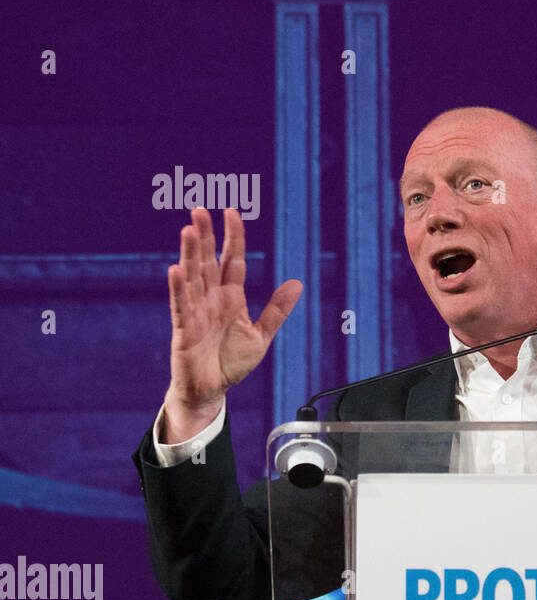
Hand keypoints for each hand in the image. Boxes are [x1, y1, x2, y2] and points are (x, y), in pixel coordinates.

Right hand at [162, 206, 300, 441]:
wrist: (210, 390)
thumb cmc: (231, 362)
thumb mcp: (261, 336)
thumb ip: (276, 310)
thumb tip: (296, 283)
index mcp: (230, 298)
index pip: (232, 261)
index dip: (232, 237)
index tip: (232, 212)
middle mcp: (211, 300)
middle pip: (208, 262)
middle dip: (205, 236)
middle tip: (200, 209)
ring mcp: (196, 312)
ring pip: (192, 278)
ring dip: (190, 255)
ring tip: (189, 230)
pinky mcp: (184, 330)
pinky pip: (181, 306)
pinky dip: (179, 289)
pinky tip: (176, 270)